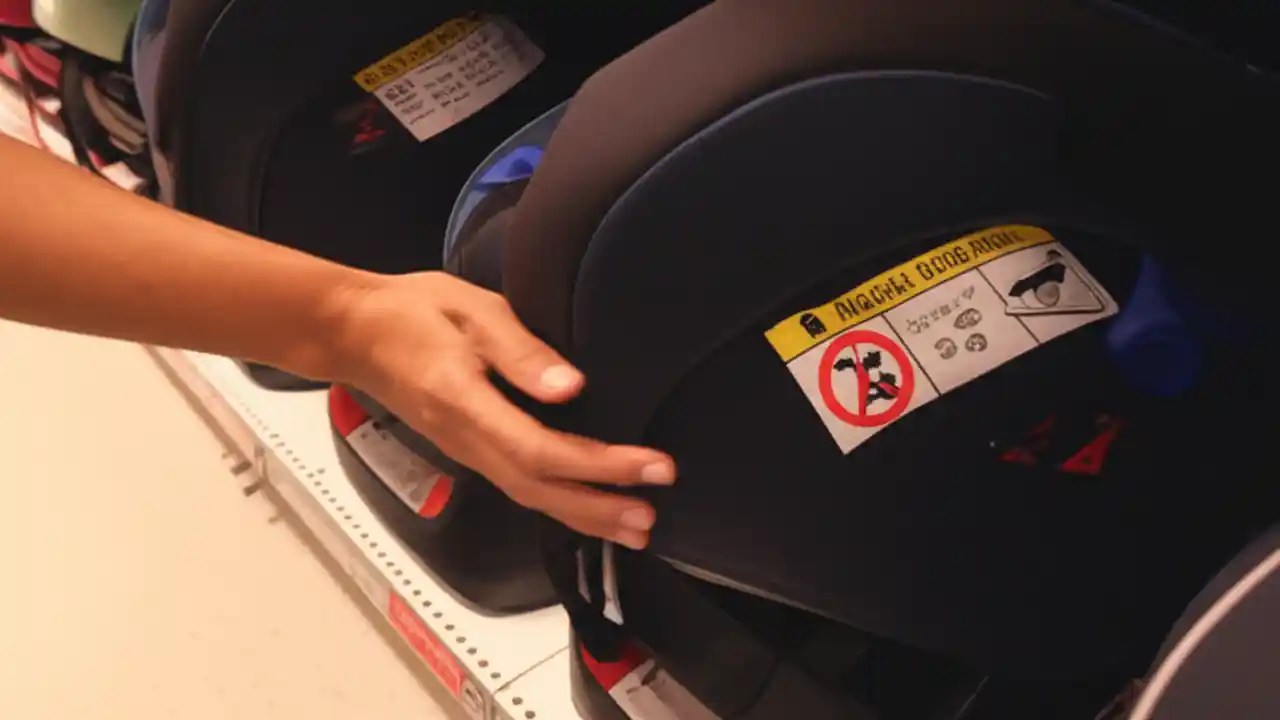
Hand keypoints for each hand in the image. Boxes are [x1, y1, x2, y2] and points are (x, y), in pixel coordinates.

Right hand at [326, 271, 675, 549]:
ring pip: (529, 496)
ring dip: (584, 516)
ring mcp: (464, 450)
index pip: (541, 449)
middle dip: (599, 507)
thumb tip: (570, 387)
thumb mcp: (471, 310)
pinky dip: (559, 504)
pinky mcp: (468, 450)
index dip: (599, 465)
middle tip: (651, 518)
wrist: (355, 332)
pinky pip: (519, 487)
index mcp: (464, 402)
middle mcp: (465, 439)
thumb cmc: (412, 312)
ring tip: (633, 528)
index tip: (651, 467)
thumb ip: (520, 351)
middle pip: (538, 488)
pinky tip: (589, 509)